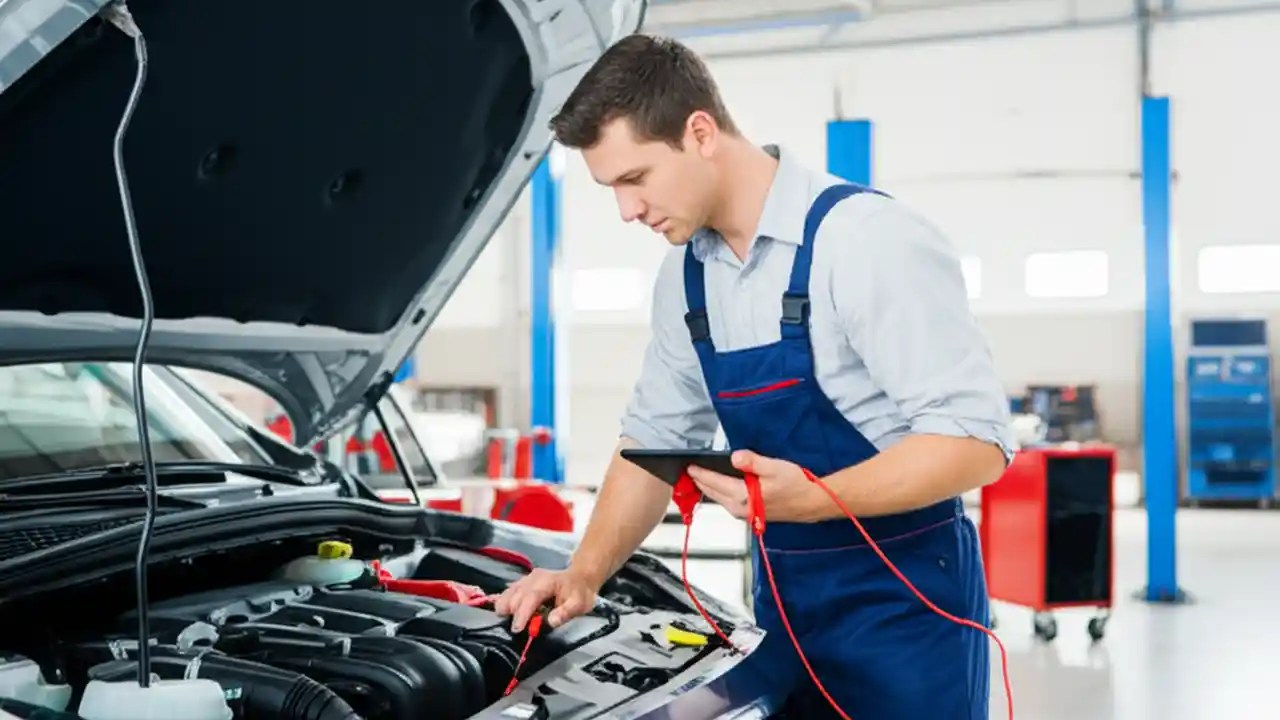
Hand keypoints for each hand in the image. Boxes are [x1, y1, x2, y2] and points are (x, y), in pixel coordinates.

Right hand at [493, 567, 597, 632]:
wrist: (580, 578)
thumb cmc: (579, 592)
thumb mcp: (579, 604)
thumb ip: (566, 612)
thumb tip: (552, 621)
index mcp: (547, 581)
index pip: (531, 596)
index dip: (522, 613)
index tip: (517, 628)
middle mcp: (533, 578)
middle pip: (515, 594)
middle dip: (512, 612)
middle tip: (515, 629)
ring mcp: (526, 580)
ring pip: (508, 592)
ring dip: (504, 607)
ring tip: (506, 621)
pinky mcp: (521, 584)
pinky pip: (508, 592)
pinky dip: (502, 602)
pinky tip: (501, 611)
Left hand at [687, 450, 826, 522]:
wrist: (813, 502)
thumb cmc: (796, 485)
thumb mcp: (774, 467)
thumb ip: (752, 461)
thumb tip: (734, 456)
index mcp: (744, 496)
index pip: (715, 483)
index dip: (700, 474)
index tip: (689, 467)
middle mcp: (741, 508)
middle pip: (713, 494)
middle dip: (700, 482)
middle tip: (689, 472)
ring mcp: (746, 514)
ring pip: (720, 500)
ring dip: (709, 489)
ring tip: (700, 479)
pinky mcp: (752, 515)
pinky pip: (729, 503)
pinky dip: (720, 495)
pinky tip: (720, 488)